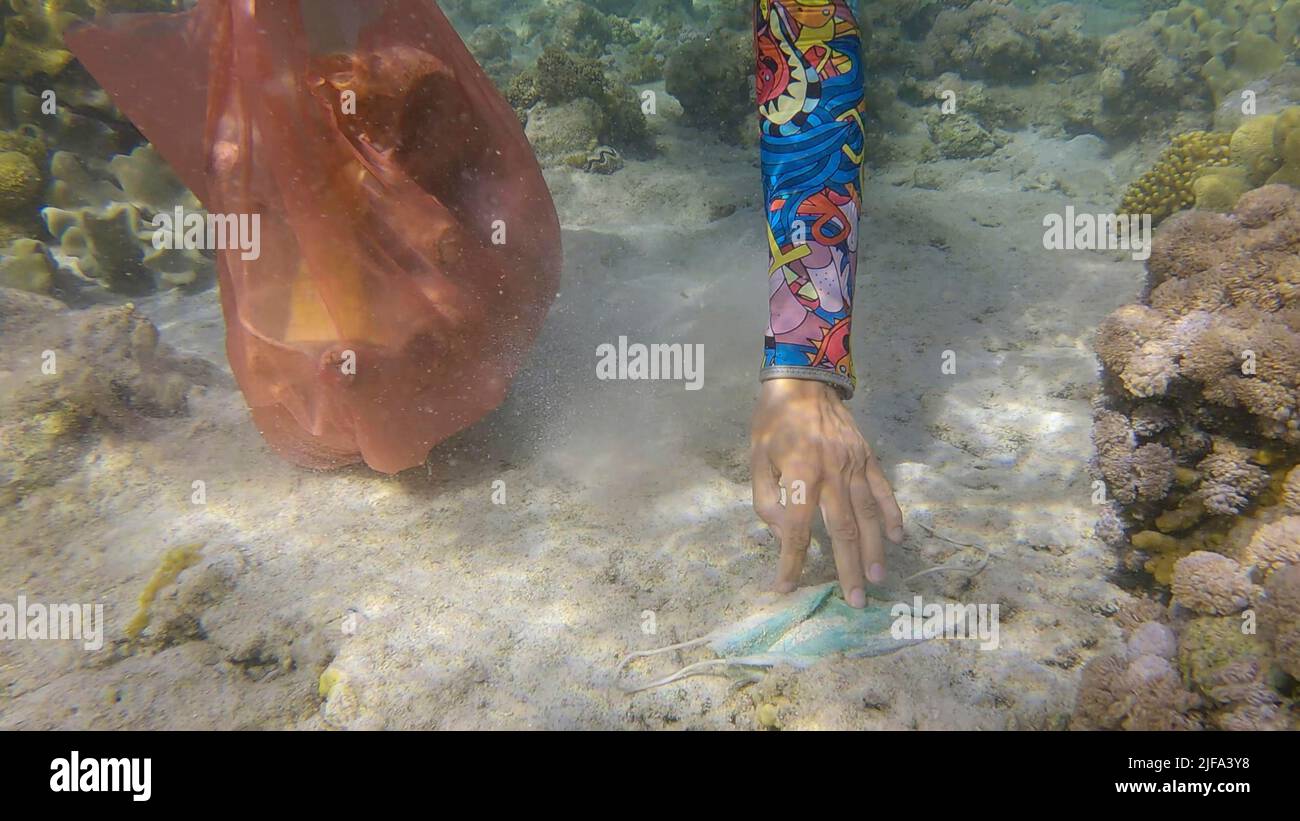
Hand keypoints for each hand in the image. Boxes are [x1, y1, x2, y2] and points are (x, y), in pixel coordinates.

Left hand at [750, 378, 903, 605]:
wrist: (804, 381)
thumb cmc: (773, 423)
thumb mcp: (756, 459)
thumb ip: (767, 500)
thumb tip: (787, 533)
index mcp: (798, 473)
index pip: (797, 527)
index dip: (791, 560)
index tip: (786, 587)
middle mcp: (831, 472)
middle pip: (842, 528)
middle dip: (847, 568)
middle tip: (855, 601)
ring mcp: (855, 465)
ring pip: (868, 515)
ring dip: (874, 550)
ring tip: (877, 579)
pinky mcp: (868, 458)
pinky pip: (884, 491)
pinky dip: (892, 515)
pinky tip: (898, 538)